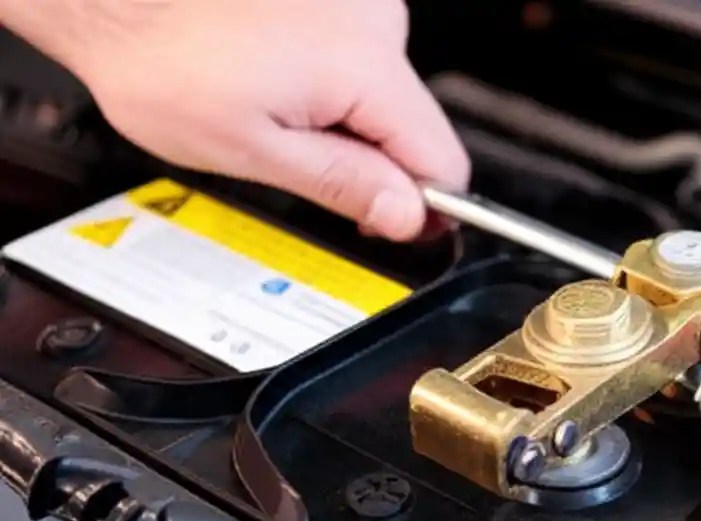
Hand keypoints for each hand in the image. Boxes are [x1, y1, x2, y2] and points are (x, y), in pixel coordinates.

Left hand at [17, 0, 468, 240]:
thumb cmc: (163, 60)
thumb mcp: (255, 150)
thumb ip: (344, 185)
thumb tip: (408, 216)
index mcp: (365, 67)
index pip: (444, 160)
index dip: (425, 206)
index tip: (394, 224)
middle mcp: (375, 22)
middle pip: (413, 124)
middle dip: (372, 157)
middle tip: (302, 162)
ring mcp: (359, 1)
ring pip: (385, 91)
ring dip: (346, 116)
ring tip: (274, 109)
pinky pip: (360, 56)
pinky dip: (328, 79)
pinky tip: (276, 77)